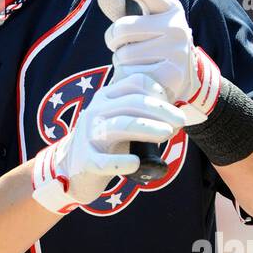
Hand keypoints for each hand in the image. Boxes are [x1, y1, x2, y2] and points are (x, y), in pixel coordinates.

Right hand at [32, 73, 184, 213]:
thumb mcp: (119, 120)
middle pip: (132, 102)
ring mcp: (89, 136)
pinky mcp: (87, 161)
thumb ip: (140, 113)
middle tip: (179, 122)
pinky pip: (104, 161)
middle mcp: (96, 112)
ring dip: (148, 128)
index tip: (172, 107)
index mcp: (105, 97)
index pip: (135, 83)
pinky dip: (122, 161)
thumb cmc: (105, 143)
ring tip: (167, 134)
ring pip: (121, 126)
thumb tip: (175, 115)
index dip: (158, 92)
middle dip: (161, 110)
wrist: (72, 169)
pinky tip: (135, 163)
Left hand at [94, 0, 220, 125]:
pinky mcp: (170, 75)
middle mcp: (177, 28)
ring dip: (121, 60)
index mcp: (171, 9)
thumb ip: (120, 4)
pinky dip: (127, 75)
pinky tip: (140, 74)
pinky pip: (130, 73)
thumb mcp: (142, 21)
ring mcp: (176, 52)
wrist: (178, 77)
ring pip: (124, 54)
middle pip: (122, 28)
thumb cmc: (153, 42)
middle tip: (121, 45)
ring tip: (136, 61)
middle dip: (112, 39)